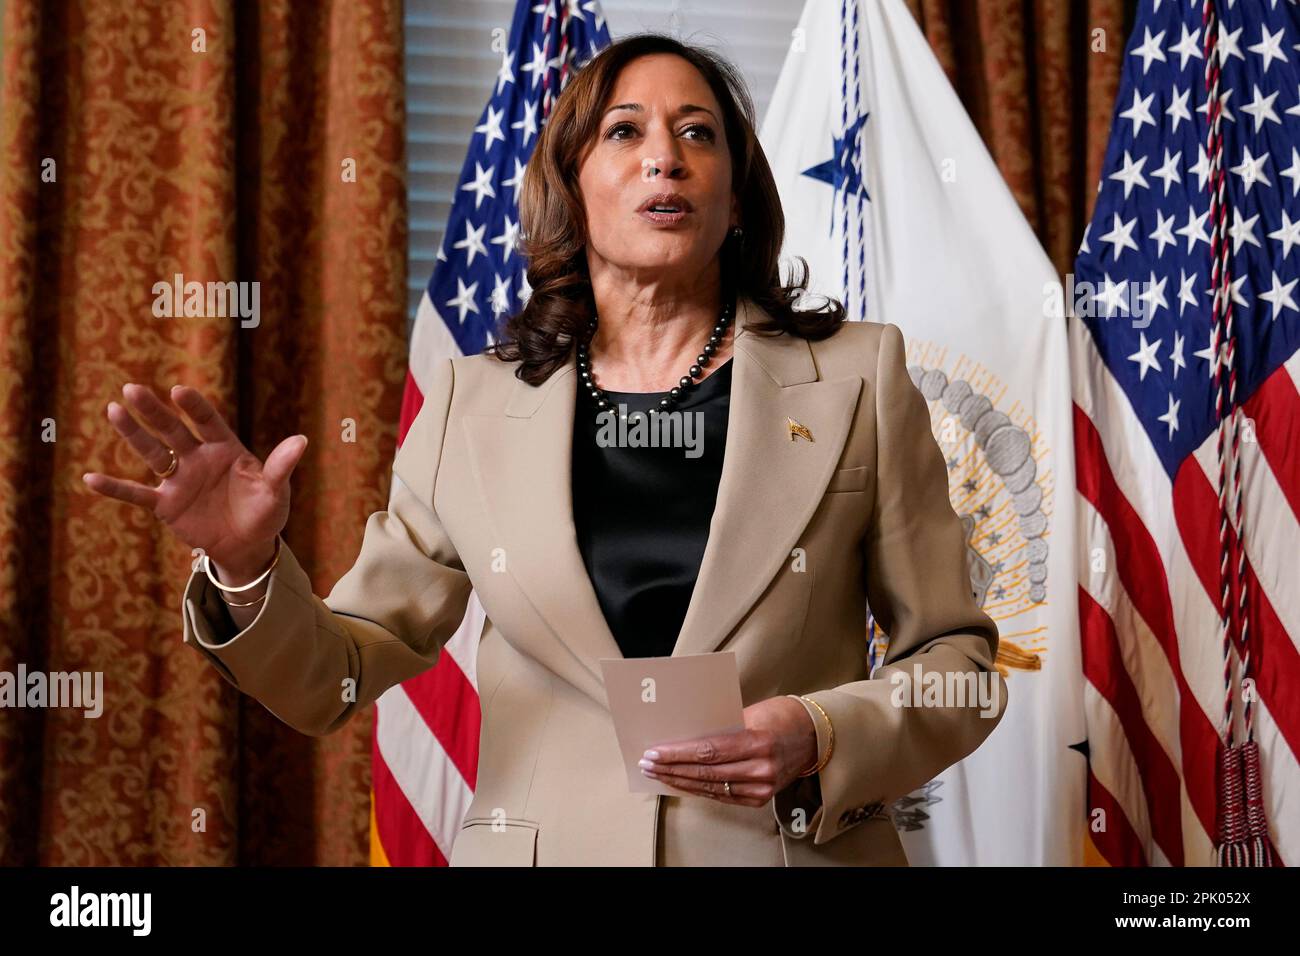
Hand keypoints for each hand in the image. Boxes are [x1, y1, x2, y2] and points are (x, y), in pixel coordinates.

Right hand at [82, 383, 307, 575]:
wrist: (249, 545)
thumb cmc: (265, 511)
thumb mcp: (275, 490)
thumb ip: (281, 466)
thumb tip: (302, 440)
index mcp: (225, 448)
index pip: (207, 421)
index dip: (193, 406)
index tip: (178, 391)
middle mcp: (198, 458)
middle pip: (172, 430)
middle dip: (153, 411)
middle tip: (132, 389)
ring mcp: (180, 480)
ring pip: (152, 453)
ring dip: (133, 434)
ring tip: (113, 410)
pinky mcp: (167, 504)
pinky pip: (137, 494)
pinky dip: (116, 488)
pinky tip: (90, 478)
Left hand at [638, 696, 817, 806]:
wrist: (814, 737)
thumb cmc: (780, 716)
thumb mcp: (751, 712)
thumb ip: (722, 726)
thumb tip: (685, 734)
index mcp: (758, 741)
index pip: (709, 751)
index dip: (678, 753)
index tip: (654, 752)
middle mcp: (761, 768)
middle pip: (706, 772)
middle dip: (672, 768)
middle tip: (647, 763)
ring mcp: (761, 787)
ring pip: (711, 787)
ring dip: (680, 780)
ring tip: (656, 774)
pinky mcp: (760, 798)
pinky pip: (722, 795)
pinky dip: (699, 788)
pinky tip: (681, 782)